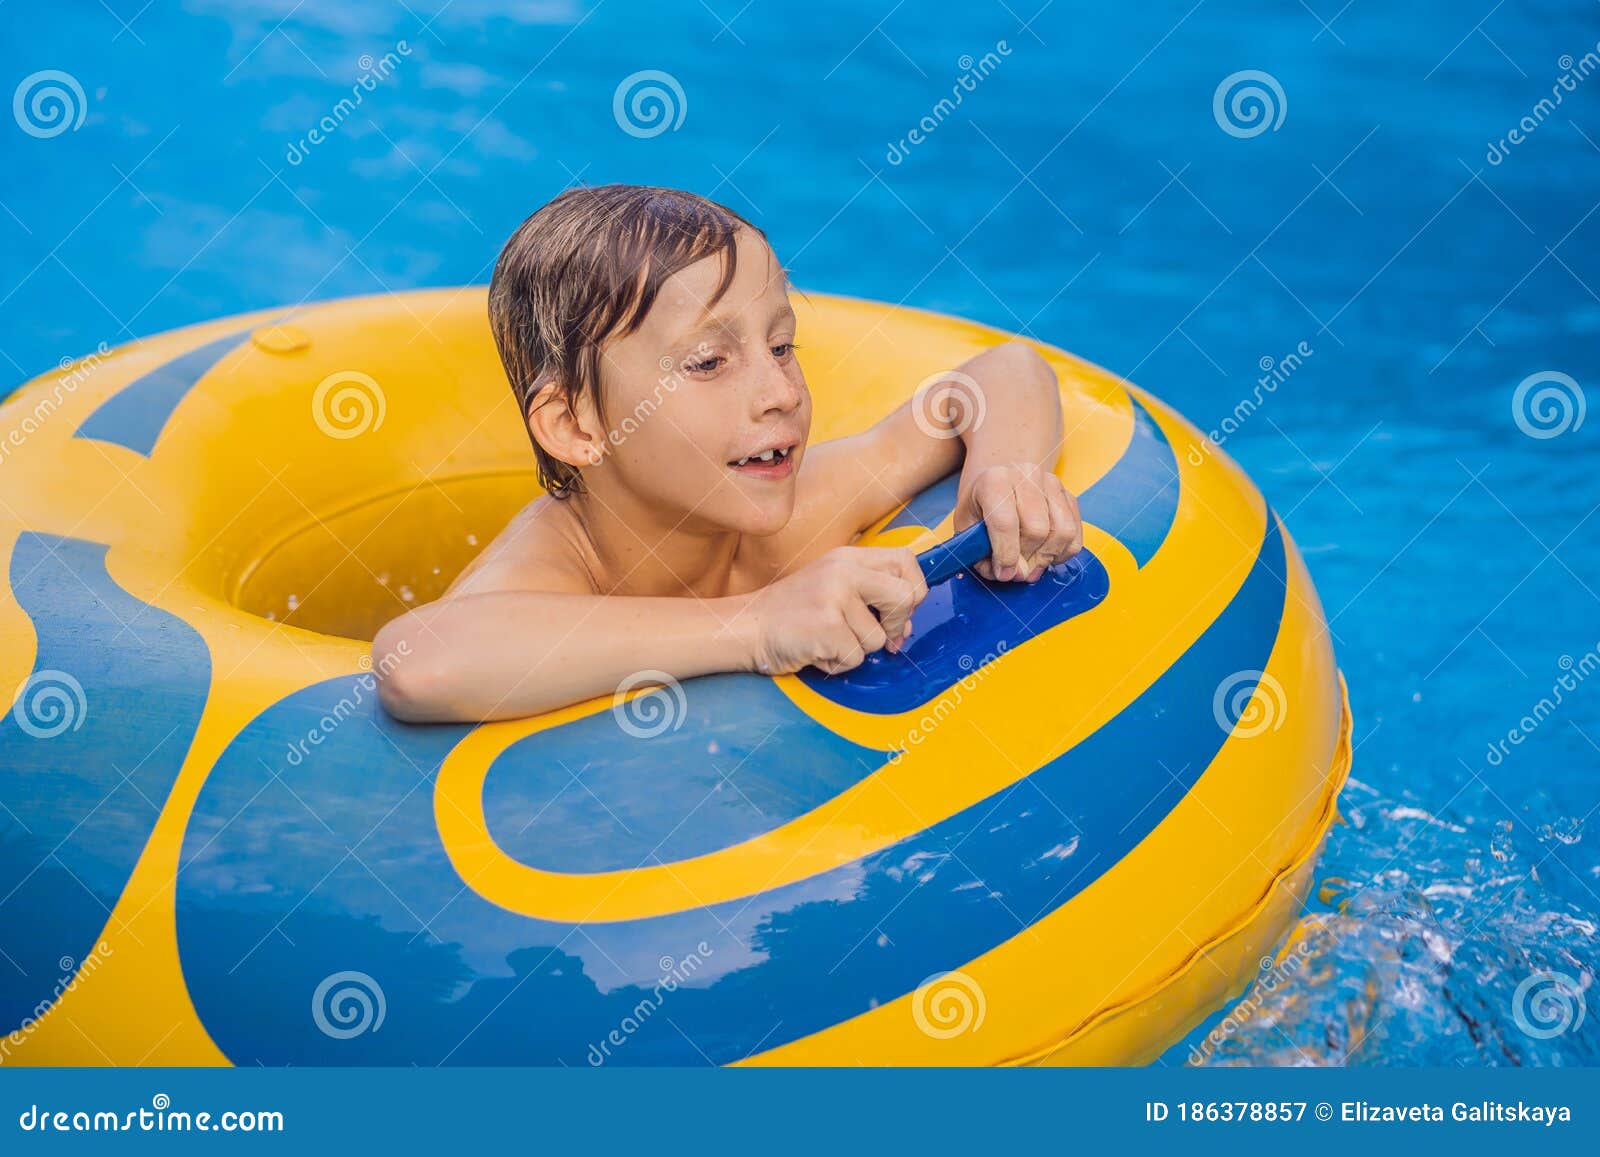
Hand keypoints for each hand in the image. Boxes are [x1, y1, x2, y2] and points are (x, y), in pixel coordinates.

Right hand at [739, 547, 928, 674]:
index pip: (906, 559)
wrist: (747, 626)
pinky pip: (855, 658)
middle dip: (899, 624)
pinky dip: (838, 664)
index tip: (902, 610)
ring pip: (878, 638)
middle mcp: (843, 571)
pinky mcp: (826, 627)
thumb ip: (871, 596)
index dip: (915, 588)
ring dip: (857, 650)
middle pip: (905, 596)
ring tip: (827, 640)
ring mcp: (834, 597)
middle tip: (884, 638)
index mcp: (848, 557)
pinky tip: (816, 651)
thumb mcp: (832, 586)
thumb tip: (906, 626)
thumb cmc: (793, 613)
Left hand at [955, 462, 1081, 581]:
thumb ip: (980, 553)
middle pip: (1037, 529)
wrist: (999, 480)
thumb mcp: (967, 526)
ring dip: (1046, 558)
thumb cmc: (981, 505)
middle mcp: (1026, 476)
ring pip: (1062, 532)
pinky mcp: (1068, 495)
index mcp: (994, 480)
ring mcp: (1051, 483)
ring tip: (1031, 565)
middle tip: (1017, 571)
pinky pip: (1075, 533)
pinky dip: (1063, 553)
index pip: (1005, 522)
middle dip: (1027, 559)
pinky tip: (1046, 555)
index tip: (1004, 573)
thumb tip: (1011, 573)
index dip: (1006, 555)